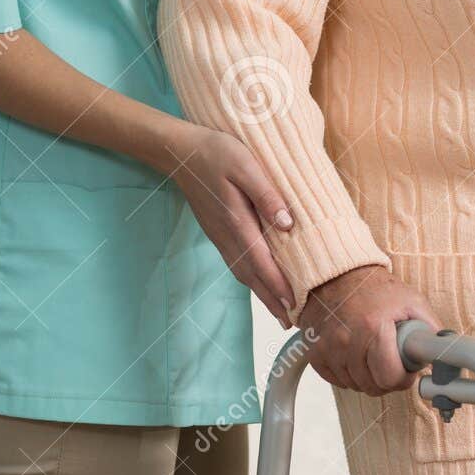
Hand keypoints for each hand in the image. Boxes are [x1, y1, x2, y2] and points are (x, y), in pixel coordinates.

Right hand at [166, 122, 295, 325]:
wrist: (181, 151)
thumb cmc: (217, 152)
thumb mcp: (245, 165)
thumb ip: (265, 194)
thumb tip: (286, 223)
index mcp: (236, 220)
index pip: (260, 261)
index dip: (277, 284)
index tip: (294, 305)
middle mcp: (226, 235)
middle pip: (251, 275)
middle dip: (272, 300)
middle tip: (292, 322)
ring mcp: (219, 235)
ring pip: (242, 272)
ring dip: (261, 293)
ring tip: (280, 312)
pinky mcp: (217, 231)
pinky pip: (236, 262)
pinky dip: (250, 278)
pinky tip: (259, 283)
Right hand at [299, 264, 441, 394]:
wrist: (337, 275)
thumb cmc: (374, 288)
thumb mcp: (411, 301)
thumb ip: (431, 330)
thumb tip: (448, 352)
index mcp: (373, 328)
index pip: (389, 378)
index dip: (403, 379)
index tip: (406, 371)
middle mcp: (346, 340)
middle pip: (372, 386)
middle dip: (386, 378)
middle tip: (390, 359)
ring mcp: (327, 348)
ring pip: (355, 386)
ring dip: (367, 376)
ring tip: (372, 352)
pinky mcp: (314, 353)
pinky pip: (336, 381)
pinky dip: (348, 373)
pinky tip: (355, 355)